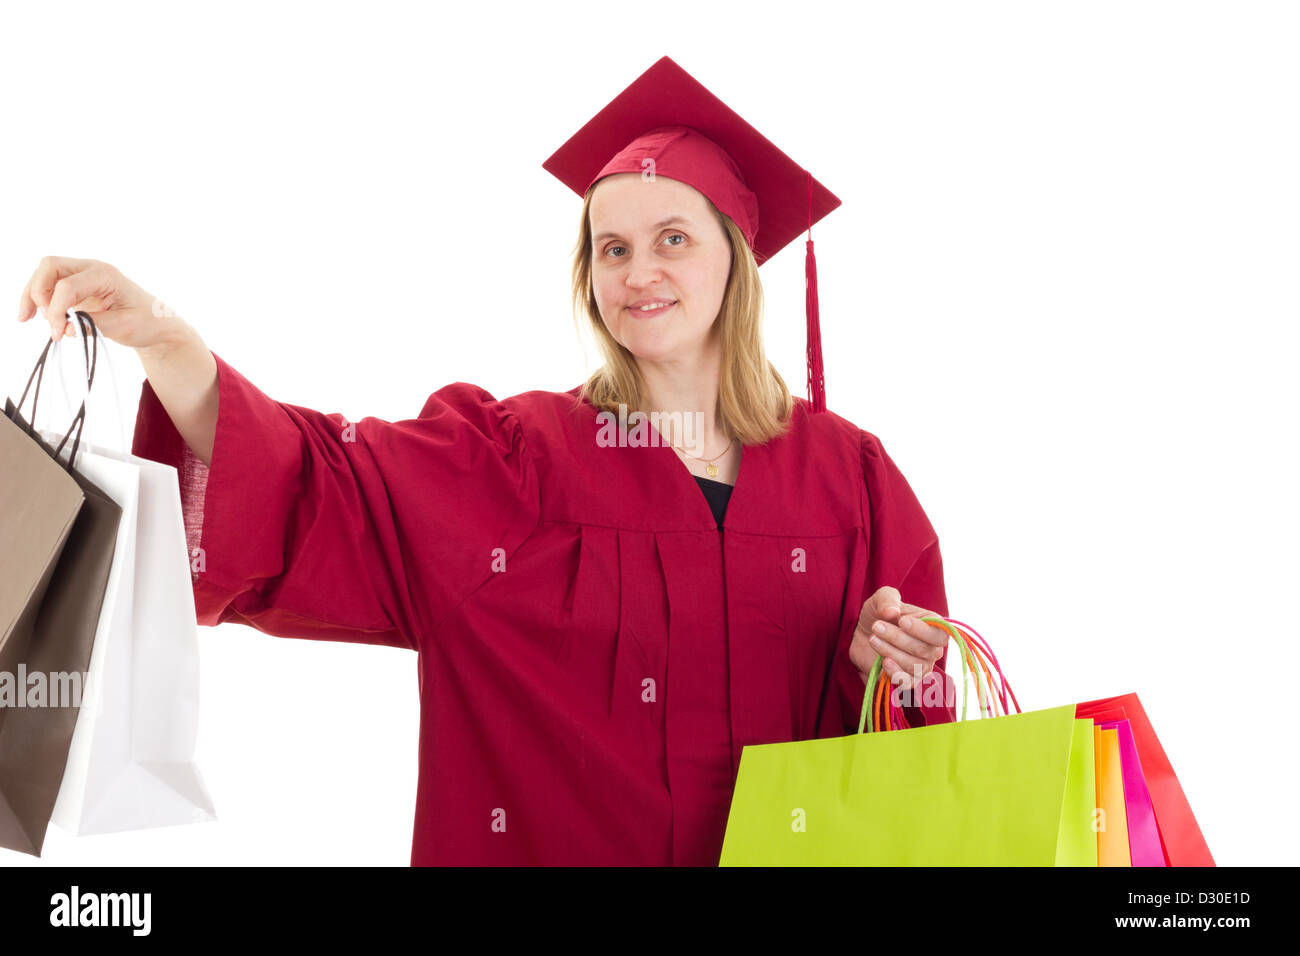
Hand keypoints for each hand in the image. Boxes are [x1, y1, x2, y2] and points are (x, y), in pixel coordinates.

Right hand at [17, 256, 186, 350]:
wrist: (155, 323)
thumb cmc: (146, 322)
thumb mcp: (124, 327)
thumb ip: (93, 325)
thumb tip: (65, 328)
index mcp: (106, 275)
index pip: (68, 285)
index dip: (56, 309)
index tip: (57, 332)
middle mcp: (91, 270)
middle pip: (50, 267)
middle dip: (37, 291)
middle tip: (37, 319)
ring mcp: (82, 276)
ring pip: (45, 274)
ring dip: (33, 294)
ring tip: (26, 318)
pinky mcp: (76, 287)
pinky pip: (49, 287)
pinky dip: (38, 299)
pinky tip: (32, 316)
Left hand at [850, 586, 948, 690]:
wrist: (863, 633)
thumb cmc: (879, 614)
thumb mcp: (881, 599)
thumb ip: (888, 600)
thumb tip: (892, 612)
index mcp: (933, 627)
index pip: (940, 635)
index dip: (923, 630)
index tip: (902, 621)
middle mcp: (932, 649)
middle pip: (925, 650)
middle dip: (898, 638)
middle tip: (877, 626)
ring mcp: (921, 666)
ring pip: (914, 666)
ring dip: (891, 651)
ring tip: (873, 639)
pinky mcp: (907, 680)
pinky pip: (908, 683)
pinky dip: (896, 673)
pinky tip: (883, 662)